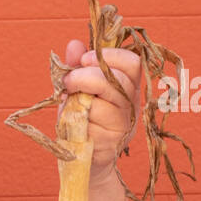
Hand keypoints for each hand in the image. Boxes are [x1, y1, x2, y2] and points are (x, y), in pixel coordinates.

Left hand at [58, 39, 141, 180]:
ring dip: (79, 100)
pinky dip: (75, 121)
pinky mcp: (109, 142)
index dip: (110, 56)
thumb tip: (74, 44)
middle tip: (68, 81)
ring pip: (103, 104)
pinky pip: (90, 125)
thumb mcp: (77, 90)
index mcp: (128, 86)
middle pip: (117, 82)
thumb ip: (76, 67)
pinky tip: (73, 123)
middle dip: (86, 76)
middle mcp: (131, 104)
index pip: (132, 63)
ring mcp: (123, 125)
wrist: (83, 156)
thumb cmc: (82, 118)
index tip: (84, 58)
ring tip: (68, 103)